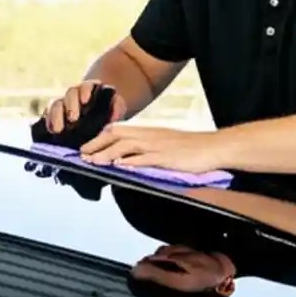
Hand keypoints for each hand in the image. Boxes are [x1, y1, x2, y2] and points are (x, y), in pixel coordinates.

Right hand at [42, 79, 126, 132]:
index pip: (86, 86)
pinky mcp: (54, 116)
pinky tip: (50, 131)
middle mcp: (74, 95)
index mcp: (90, 90)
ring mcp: (62, 105)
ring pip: (56, 104)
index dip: (85, 91)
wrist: (98, 119)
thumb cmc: (109, 112)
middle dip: (71, 105)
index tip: (86, 100)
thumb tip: (115, 115)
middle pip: (70, 94)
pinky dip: (49, 122)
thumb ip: (117, 107)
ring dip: (56, 116)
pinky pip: (48, 116)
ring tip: (58, 129)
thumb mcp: (116, 107)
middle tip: (73, 118)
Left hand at [79, 124, 231, 173]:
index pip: (118, 130)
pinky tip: (119, 166)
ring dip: (107, 153)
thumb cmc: (190, 148)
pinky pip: (146, 158)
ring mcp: (158, 146)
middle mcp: (149, 135)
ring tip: (93, 161)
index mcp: (148, 131)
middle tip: (81, 155)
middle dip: (96, 144)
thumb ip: (146, 149)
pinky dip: (131, 161)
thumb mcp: (164, 144)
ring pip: (126, 146)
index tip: (86, 147)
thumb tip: (126, 159)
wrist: (214, 147)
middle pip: (117, 134)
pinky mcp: (167, 157)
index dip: (99, 137)